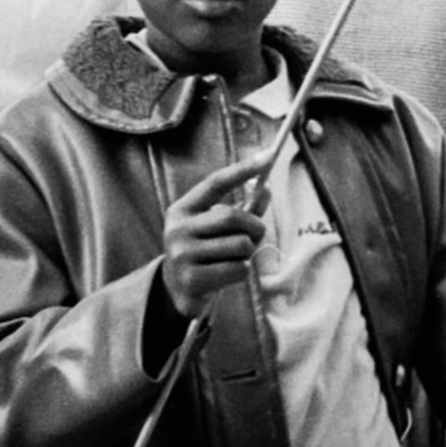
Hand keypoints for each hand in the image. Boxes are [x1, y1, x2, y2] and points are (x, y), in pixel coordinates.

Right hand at [161, 155, 270, 318]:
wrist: (179, 290)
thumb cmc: (206, 251)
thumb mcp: (218, 227)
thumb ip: (243, 208)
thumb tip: (266, 188)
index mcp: (182, 209)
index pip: (215, 183)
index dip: (243, 169)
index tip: (268, 156)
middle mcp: (177, 229)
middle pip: (231, 216)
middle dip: (254, 226)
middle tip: (256, 236)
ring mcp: (181, 255)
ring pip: (239, 244)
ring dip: (248, 252)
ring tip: (235, 258)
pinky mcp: (191, 279)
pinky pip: (237, 269)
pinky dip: (242, 271)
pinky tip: (226, 275)